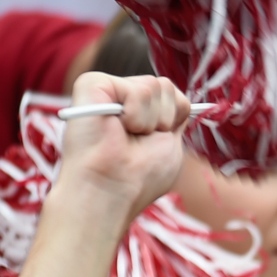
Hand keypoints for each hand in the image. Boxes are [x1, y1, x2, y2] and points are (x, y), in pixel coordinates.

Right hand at [55, 72, 192, 219]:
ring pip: (155, 86)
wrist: (110, 192)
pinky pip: (139, 89)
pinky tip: (117, 128)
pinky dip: (137, 116)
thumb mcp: (168, 145)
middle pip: (166, 87)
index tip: (152, 142)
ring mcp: (106, 88)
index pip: (173, 95)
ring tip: (126, 136)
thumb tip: (184, 100)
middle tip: (137, 140)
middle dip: (163, 120)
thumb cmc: (138, 179)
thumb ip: (174, 118)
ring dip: (149, 122)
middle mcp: (120, 94)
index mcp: (135, 108)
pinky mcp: (92, 83)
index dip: (172, 120)